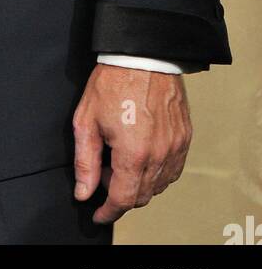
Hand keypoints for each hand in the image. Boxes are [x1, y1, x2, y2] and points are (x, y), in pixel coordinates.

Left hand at [72, 63, 192, 223]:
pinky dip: (158, 172)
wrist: (143, 55)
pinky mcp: (185, 137)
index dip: (108, 212)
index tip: (98, 214)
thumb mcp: (87, 121)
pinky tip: (142, 156)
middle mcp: (159, 155)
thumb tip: (83, 192)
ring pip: (159, 185)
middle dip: (120, 194)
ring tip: (121, 159)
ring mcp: (176, 147)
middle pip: (141, 196)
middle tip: (104, 173)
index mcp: (133, 154)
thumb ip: (85, 162)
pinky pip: (174, 169)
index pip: (123, 199)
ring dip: (139, 183)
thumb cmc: (112, 82)